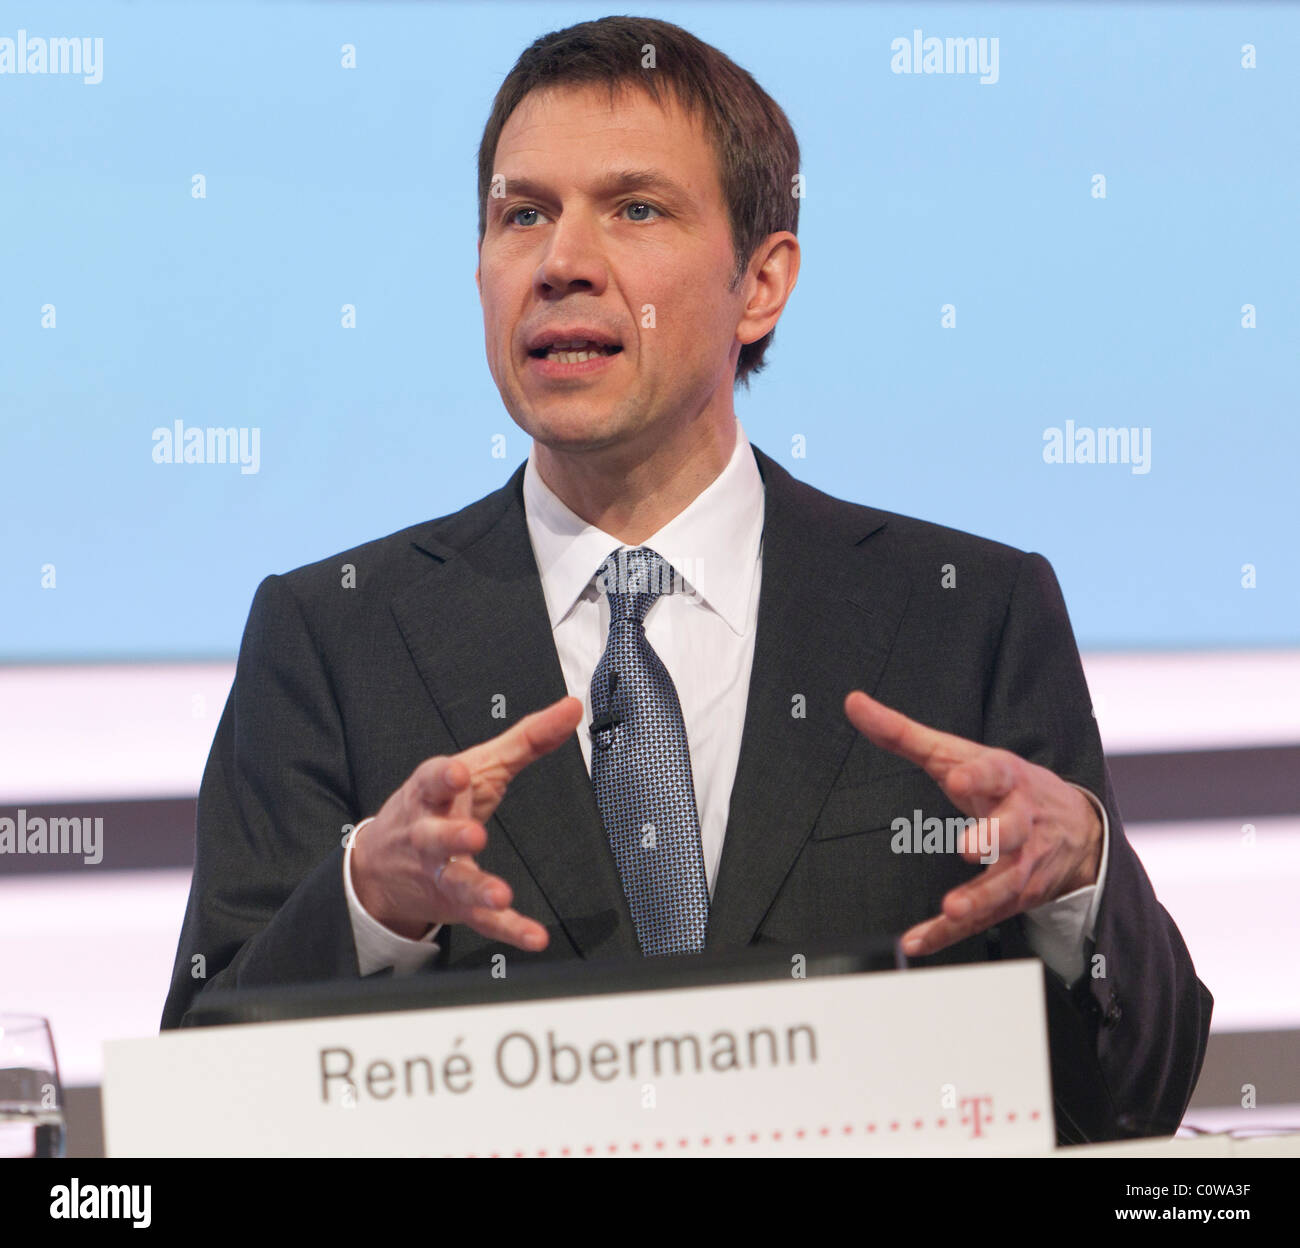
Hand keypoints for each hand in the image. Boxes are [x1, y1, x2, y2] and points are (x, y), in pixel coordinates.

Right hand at [351, 696, 583, 948]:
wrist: (382, 864)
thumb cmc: (440, 803)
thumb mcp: (478, 765)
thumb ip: (527, 738)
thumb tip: (572, 708)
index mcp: (432, 795)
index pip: (431, 781)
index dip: (441, 777)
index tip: (454, 772)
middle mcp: (429, 835)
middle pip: (435, 836)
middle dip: (453, 836)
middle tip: (474, 835)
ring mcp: (441, 873)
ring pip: (456, 882)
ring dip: (478, 889)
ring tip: (500, 894)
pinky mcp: (456, 905)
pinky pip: (484, 921)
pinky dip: (509, 930)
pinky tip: (534, 936)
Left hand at [843, 690, 1102, 956]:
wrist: (1075, 826)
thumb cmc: (1003, 783)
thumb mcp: (959, 753)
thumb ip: (904, 733)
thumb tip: (853, 703)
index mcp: (1006, 778)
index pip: (995, 772)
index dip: (978, 775)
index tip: (959, 778)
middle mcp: (1021, 821)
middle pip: (1011, 830)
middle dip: (992, 837)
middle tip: (969, 846)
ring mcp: (1022, 863)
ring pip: (1005, 882)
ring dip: (979, 896)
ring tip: (954, 906)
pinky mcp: (1014, 897)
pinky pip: (981, 919)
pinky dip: (948, 933)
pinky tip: (917, 941)